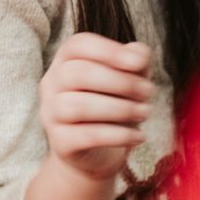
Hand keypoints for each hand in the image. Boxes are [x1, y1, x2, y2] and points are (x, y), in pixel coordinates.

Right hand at [38, 33, 152, 180]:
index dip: (108, 50)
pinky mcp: (60, 141)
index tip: (139, 64)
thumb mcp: (128, 82)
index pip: (78, 45)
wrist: (97, 154)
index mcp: (66, 62)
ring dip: (120, 108)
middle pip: (76, 73)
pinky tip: (138, 135)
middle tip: (148, 92)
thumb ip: (135, 63)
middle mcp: (52, 85)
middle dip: (120, 81)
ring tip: (144, 112)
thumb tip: (138, 53)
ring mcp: (51, 114)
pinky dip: (119, 135)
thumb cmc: (113, 109)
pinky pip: (86, 135)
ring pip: (77, 105)